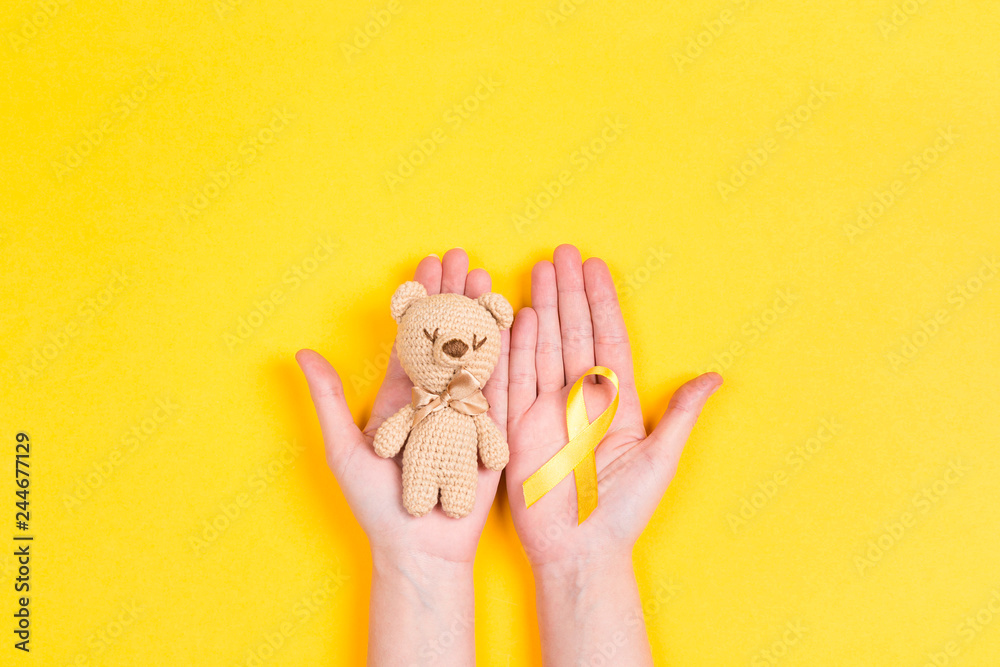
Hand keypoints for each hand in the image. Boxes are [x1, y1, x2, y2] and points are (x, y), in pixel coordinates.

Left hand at [295, 248, 509, 563]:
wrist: (419, 547)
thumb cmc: (378, 505)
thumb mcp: (345, 449)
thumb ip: (329, 400)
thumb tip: (301, 353)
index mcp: (400, 398)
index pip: (410, 338)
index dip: (418, 302)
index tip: (424, 267)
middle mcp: (433, 398)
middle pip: (444, 335)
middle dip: (451, 295)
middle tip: (458, 257)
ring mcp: (464, 412)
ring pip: (472, 352)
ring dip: (477, 313)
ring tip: (483, 277)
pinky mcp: (490, 430)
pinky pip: (499, 384)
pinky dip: (505, 351)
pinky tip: (512, 320)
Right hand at [506, 244, 720, 567]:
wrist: (581, 551)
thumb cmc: (623, 511)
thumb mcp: (660, 458)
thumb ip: (680, 413)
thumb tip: (715, 377)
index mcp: (614, 402)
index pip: (607, 340)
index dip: (602, 303)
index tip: (596, 267)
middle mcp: (578, 399)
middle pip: (573, 333)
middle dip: (568, 292)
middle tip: (564, 252)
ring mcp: (546, 410)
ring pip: (544, 347)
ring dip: (543, 308)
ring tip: (540, 271)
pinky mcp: (518, 428)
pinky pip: (516, 380)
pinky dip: (517, 349)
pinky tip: (520, 318)